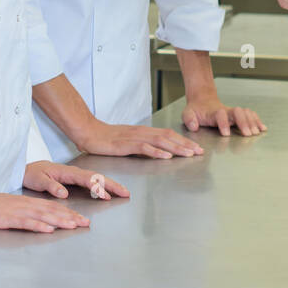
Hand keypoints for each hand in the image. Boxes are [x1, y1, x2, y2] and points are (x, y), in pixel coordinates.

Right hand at [0, 191, 90, 231]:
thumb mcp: (11, 208)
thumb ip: (26, 213)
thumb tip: (41, 221)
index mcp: (27, 202)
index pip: (52, 207)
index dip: (68, 212)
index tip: (81, 218)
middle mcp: (25, 205)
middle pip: (52, 210)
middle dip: (70, 216)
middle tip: (86, 223)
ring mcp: (17, 211)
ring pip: (43, 216)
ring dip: (59, 221)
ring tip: (73, 225)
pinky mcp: (7, 219)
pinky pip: (25, 223)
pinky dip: (38, 226)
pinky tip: (48, 230)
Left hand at [24, 161, 129, 200]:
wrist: (29, 169)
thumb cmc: (33, 175)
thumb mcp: (38, 181)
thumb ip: (51, 186)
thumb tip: (63, 193)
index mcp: (67, 172)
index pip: (86, 179)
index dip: (97, 187)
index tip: (106, 196)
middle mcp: (74, 172)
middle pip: (97, 176)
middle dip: (112, 184)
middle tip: (125, 193)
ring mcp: (76, 174)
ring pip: (97, 177)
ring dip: (111, 184)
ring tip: (123, 192)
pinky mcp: (76, 178)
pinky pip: (93, 180)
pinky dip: (103, 185)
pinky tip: (110, 192)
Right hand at [76, 119, 202, 158]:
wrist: (88, 131)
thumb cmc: (106, 138)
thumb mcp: (128, 141)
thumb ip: (142, 145)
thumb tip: (156, 151)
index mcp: (143, 131)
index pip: (168, 134)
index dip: (183, 141)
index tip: (196, 148)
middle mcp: (141, 132)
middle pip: (168, 136)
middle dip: (185, 144)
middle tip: (199, 152)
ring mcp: (134, 138)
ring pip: (160, 141)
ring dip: (175, 148)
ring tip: (188, 154)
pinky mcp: (125, 144)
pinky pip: (144, 148)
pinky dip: (156, 151)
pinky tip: (165, 156)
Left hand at [182, 95, 265, 136]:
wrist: (203, 101)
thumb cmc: (196, 110)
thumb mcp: (187, 113)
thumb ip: (189, 119)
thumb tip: (194, 126)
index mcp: (213, 112)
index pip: (220, 114)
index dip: (223, 123)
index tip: (226, 134)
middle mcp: (225, 110)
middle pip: (237, 112)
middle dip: (243, 122)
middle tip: (248, 134)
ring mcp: (233, 112)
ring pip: (245, 112)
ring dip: (252, 122)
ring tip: (256, 133)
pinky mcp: (238, 114)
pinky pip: (250, 114)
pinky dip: (257, 120)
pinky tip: (262, 128)